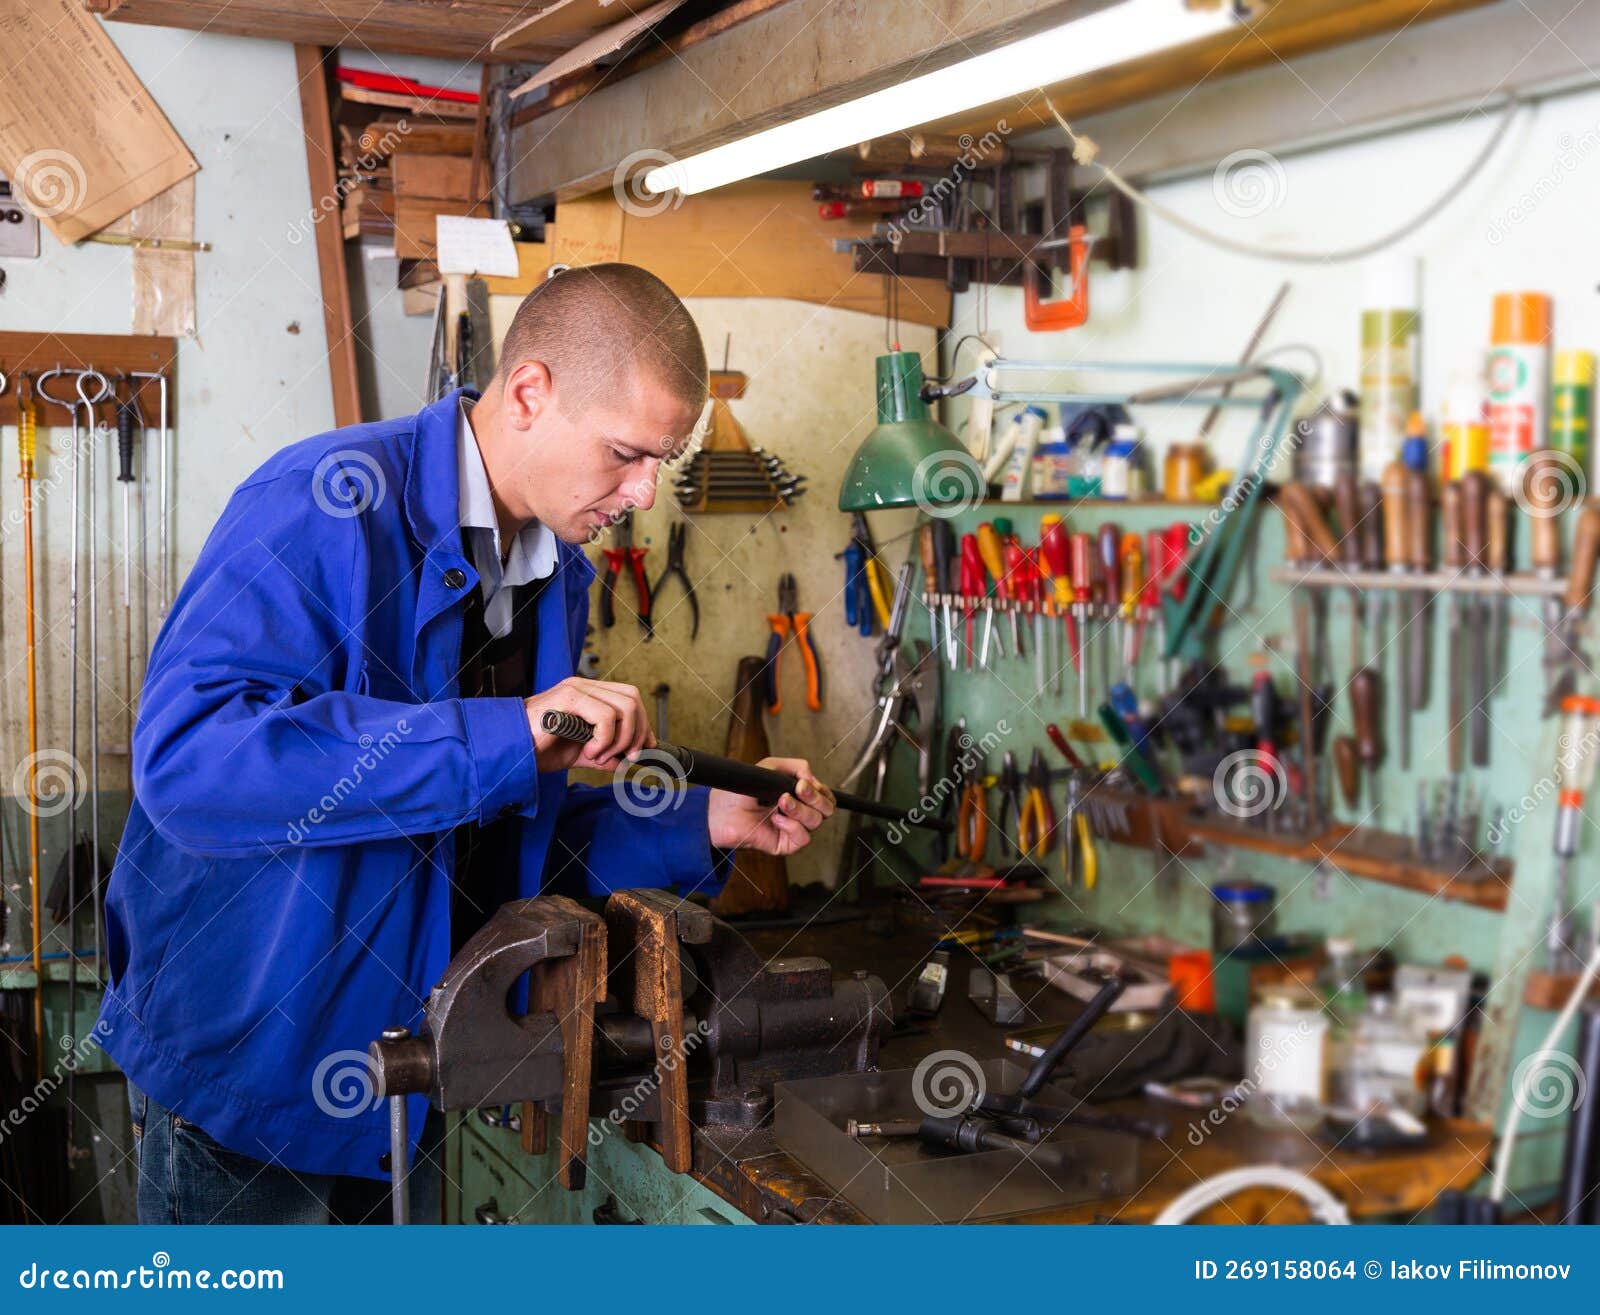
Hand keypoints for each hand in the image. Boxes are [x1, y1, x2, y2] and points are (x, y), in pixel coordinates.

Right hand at [526, 677, 653, 771]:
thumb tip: (625, 762)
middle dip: (637, 732)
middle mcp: (584, 686)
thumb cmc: (537, 748)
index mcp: (588, 694)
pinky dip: (605, 739)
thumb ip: (603, 755)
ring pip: (625, 706)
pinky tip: (589, 751)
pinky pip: (606, 716)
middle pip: (633, 698)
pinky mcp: (569, 697)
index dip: (642, 723)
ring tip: (599, 755)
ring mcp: (576, 689)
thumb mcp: (578, 753)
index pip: (629, 698)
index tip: (644, 747)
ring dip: (620, 739)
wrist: (510, 750)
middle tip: (625, 756)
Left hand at [706, 758, 835, 855]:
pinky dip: (791, 825)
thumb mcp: (769, 768)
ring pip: (816, 821)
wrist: (720, 810)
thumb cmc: (741, 790)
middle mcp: (799, 813)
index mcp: (798, 796)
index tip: (804, 783)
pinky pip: (803, 837)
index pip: (825, 796)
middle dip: (816, 798)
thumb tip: (812, 779)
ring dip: (800, 809)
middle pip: (827, 809)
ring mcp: (792, 829)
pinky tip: (775, 819)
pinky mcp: (785, 844)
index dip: (821, 790)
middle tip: (798, 790)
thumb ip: (795, 766)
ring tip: (780, 802)